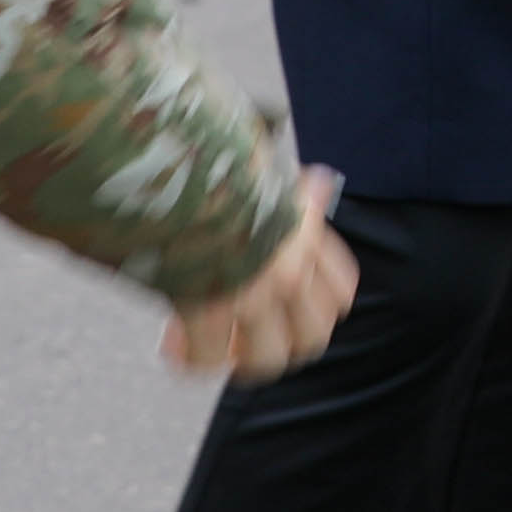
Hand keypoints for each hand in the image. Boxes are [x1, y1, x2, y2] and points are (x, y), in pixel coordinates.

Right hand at [166, 169, 354, 382]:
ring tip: (212, 345)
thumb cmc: (212, 153)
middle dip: (286, 340)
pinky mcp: (204, 307)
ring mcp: (250, 293)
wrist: (171, 154)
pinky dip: (190, 356)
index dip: (316, 301)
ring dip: (241, 356)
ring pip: (266, 357)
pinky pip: (206, 358)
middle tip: (253, 334)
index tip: (289, 297)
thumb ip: (289, 192)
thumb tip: (316, 183)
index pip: (340, 290)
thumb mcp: (264, 166)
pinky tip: (172, 343)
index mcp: (304, 232)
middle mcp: (287, 268)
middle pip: (313, 335)